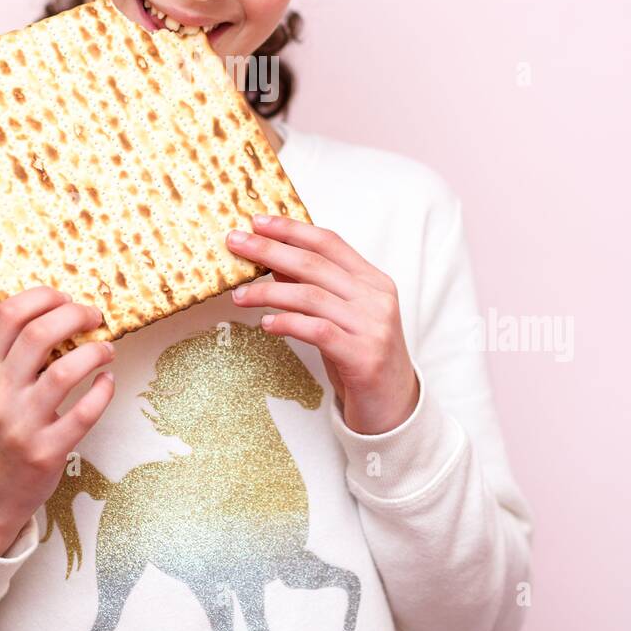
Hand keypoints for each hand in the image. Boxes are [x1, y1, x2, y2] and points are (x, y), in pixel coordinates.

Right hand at [0, 288, 115, 555]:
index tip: (64, 296)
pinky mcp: (46, 453)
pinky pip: (85, 413)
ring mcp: (21, 425)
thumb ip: (8, 355)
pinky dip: (103, 391)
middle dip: (75, 314)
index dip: (42, 296)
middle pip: (40, 333)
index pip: (7, 315)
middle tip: (93, 316)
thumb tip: (54, 313)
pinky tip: (107, 383)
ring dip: (95, 352)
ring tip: (105, 350)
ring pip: (66, 371)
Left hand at [226, 214, 418, 434]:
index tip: (258, 221)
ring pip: (311, 296)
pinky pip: (318, 331)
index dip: (292, 229)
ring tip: (239, 295)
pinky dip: (288, 323)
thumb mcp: (341, 317)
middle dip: (271, 250)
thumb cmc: (361, 358)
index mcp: (373, 281)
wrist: (394, 409)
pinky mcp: (363, 357)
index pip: (329, 243)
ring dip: (268, 292)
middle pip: (315, 264)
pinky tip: (266, 324)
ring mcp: (372, 327)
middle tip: (236, 243)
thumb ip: (316, 289)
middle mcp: (376, 298)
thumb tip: (272, 261)